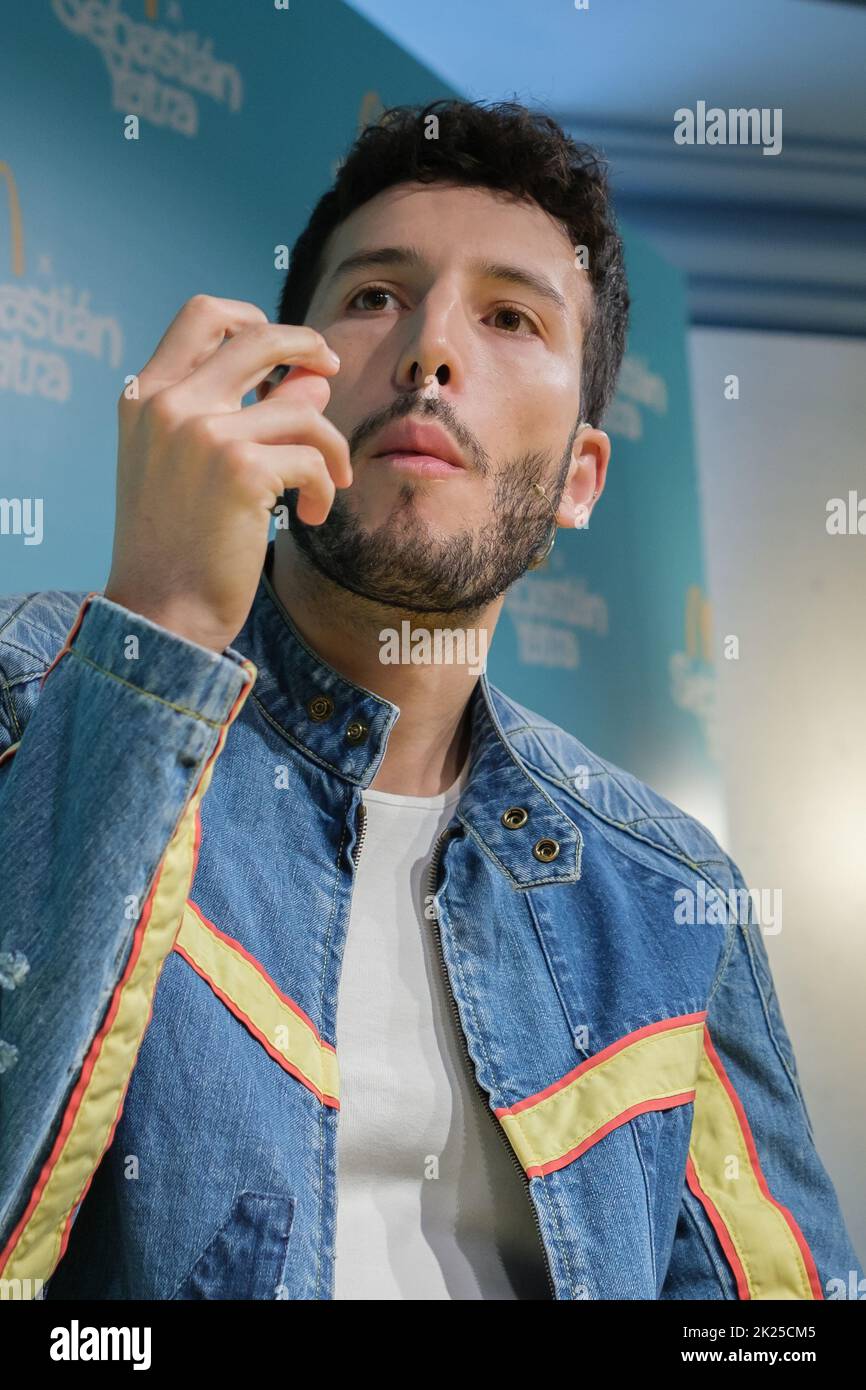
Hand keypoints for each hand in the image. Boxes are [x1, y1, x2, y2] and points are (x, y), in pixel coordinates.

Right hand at [103, 295, 351, 651]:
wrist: (161, 611)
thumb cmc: (179, 545)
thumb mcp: (196, 467)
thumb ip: (243, 414)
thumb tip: (314, 376)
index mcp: (145, 397)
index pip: (202, 315)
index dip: (252, 318)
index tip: (283, 350)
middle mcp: (168, 404)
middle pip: (258, 337)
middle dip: (309, 346)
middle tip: (332, 370)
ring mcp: (203, 432)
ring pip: (302, 407)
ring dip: (330, 445)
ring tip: (326, 482)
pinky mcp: (241, 469)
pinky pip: (313, 457)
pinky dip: (323, 487)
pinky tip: (308, 515)